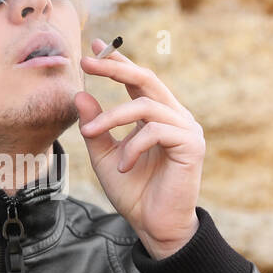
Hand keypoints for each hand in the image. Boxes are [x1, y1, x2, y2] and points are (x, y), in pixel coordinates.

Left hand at [75, 38, 203, 259]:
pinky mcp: (192, 145)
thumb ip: (95, 129)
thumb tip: (80, 95)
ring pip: (145, 106)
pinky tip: (125, 167)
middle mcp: (175, 117)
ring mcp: (187, 129)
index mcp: (157, 117)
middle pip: (147, 79)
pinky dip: (133, 146)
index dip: (118, 62)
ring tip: (92, 134)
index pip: (138, 81)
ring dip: (112, 118)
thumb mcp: (105, 158)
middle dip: (116, 68)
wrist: (154, 226)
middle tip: (87, 62)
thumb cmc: (134, 193)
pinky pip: (156, 131)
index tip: (94, 46)